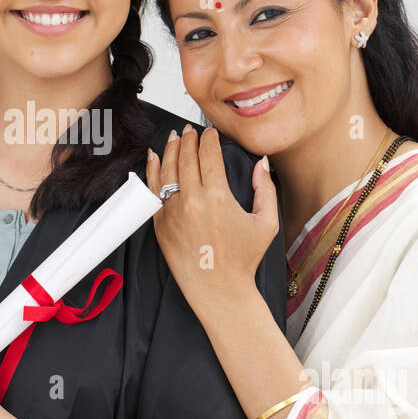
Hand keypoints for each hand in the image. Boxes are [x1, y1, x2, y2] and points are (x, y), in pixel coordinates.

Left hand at [145, 125, 278, 312]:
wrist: (218, 288)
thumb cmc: (243, 259)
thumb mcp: (266, 223)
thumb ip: (266, 189)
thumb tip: (262, 163)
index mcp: (218, 196)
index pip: (209, 155)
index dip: (209, 139)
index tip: (210, 132)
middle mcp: (191, 200)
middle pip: (185, 157)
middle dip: (188, 139)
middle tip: (190, 129)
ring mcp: (172, 211)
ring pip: (166, 169)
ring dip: (169, 149)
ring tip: (174, 137)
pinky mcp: (159, 223)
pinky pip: (152, 190)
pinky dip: (151, 170)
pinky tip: (153, 157)